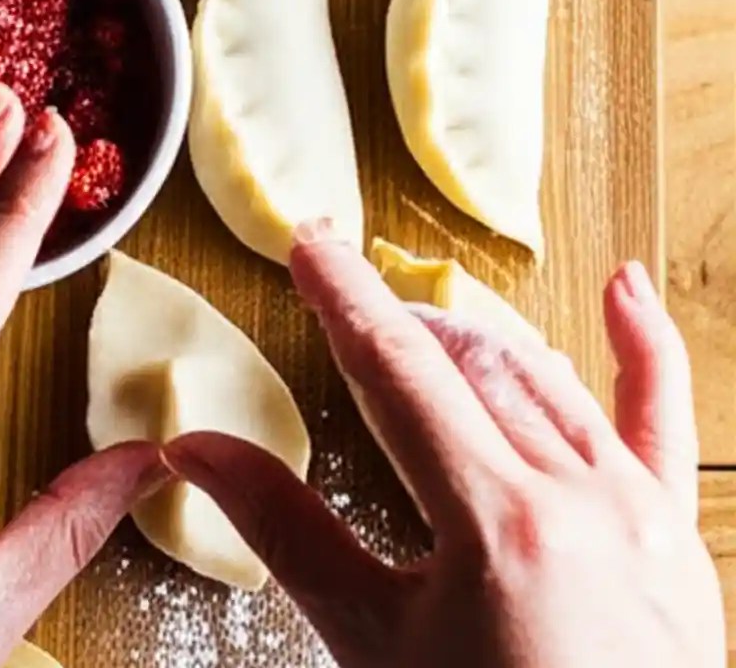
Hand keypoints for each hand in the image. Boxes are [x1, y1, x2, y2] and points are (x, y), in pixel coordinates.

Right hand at [164, 222, 723, 666]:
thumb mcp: (368, 641)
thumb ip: (284, 533)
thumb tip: (198, 453)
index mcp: (496, 521)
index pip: (399, 372)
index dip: (344, 298)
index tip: (311, 244)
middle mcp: (577, 496)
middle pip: (471, 363)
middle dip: (399, 317)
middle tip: (345, 284)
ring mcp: (637, 509)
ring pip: (547, 379)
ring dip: (477, 336)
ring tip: (423, 314)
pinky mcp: (674, 532)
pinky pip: (664, 417)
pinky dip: (644, 345)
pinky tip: (623, 289)